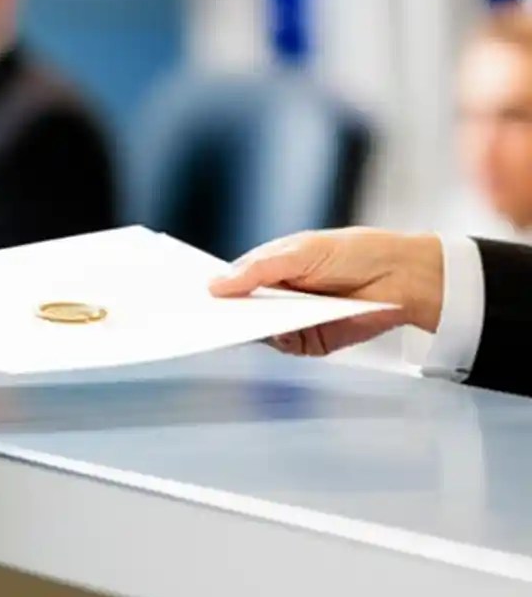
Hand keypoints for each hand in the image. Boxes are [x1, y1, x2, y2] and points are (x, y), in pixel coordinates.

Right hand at [207, 228, 443, 355]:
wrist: (405, 277)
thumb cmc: (357, 252)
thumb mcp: (301, 251)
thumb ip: (259, 269)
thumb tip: (217, 284)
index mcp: (273, 268)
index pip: (234, 280)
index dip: (214, 287)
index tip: (192, 293)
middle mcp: (280, 296)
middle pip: (242, 309)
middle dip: (224, 312)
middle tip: (202, 315)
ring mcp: (295, 320)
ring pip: (259, 330)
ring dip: (247, 327)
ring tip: (231, 323)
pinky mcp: (312, 342)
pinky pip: (284, 346)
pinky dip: (276, 340)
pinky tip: (270, 331)